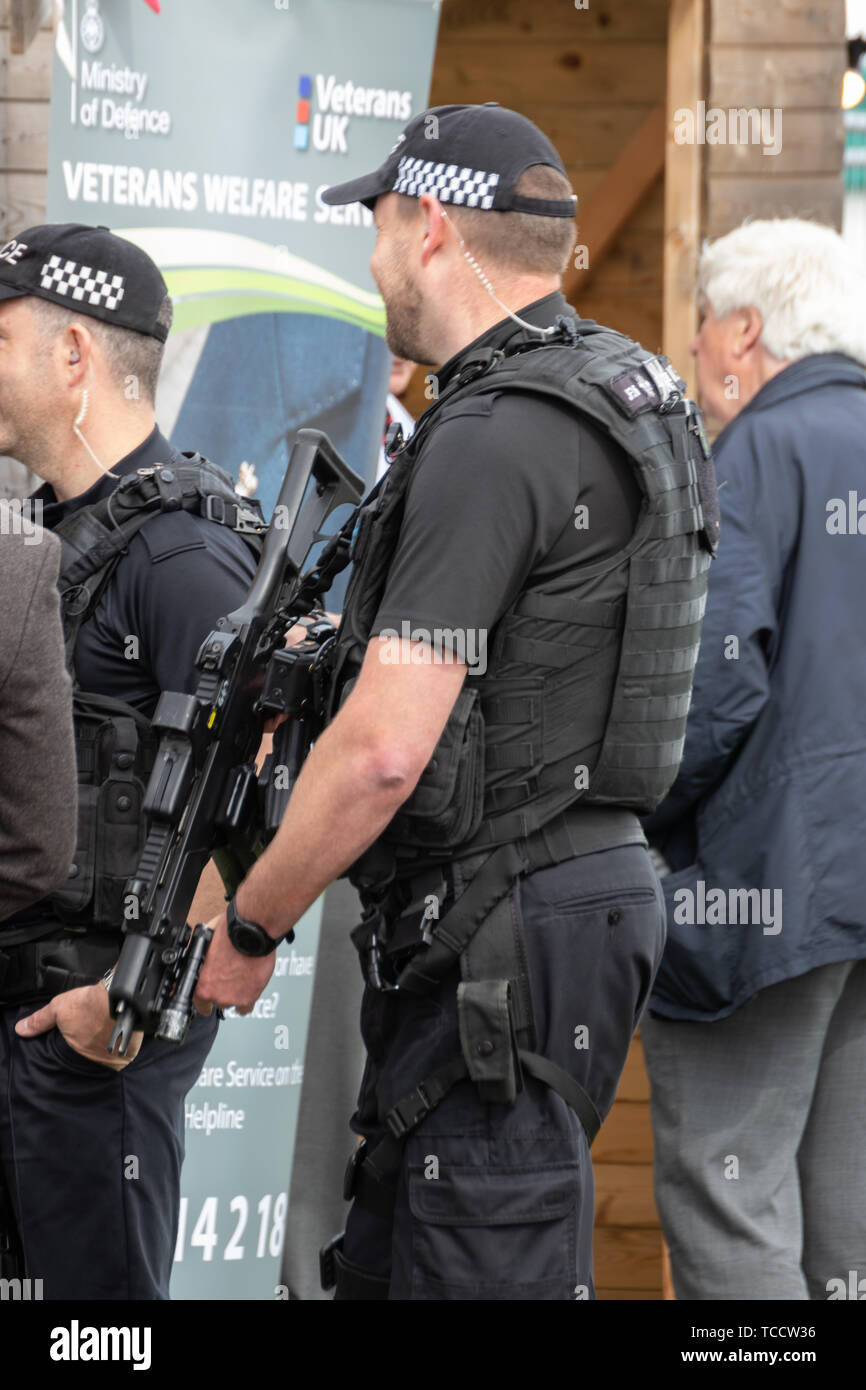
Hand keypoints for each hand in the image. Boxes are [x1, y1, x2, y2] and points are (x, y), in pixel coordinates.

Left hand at [15, 982, 142, 1069]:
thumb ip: (40, 1020)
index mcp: (78, 1052)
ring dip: (106, 1048)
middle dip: (90, 1049)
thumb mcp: (59, 1008)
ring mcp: (115, 1057)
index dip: (75, 1048)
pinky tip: (118, 1034)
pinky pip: (124, 1052)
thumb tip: (21, 1030)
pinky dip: (120, 1045)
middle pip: (91, 1057)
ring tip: (105, 1034)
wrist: (122, 997)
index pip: (74, 1058)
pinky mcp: (131, 1052)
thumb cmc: (91, 1004)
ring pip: (108, 1056)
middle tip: (91, 1035)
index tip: (77, 1040)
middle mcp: (97, 1059)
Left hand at [194, 912, 275, 1012]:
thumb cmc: (230, 934)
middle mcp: (216, 995)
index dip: (203, 999)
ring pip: (230, 1003)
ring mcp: (233, 998)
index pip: (198, 1002)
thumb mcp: (205, 941)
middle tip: (228, 976)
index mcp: (201, 984)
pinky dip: (246, 1000)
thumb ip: (200, 954)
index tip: (206, 999)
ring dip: (234, 993)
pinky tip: (247, 990)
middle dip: (221, 990)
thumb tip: (197, 952)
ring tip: (239, 978)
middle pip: (216, 1001)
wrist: (253, 933)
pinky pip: (245, 1008)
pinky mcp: (250, 997)